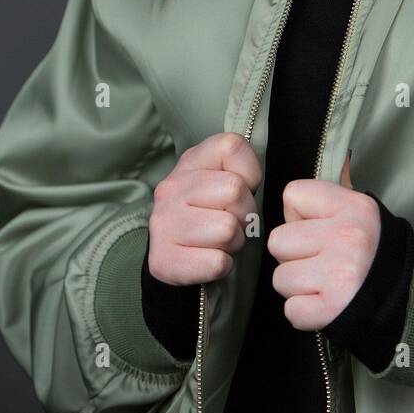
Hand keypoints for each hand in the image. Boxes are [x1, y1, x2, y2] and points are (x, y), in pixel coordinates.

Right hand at [148, 132, 262, 284]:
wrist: (177, 256)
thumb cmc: (213, 212)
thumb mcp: (226, 178)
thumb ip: (243, 168)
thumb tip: (251, 181)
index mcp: (189, 161)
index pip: (231, 147)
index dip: (250, 172)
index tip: (241, 188)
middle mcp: (170, 188)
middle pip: (235, 191)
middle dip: (245, 212)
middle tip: (231, 220)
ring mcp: (162, 224)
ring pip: (228, 230)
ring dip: (234, 242)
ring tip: (219, 240)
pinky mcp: (162, 260)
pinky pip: (217, 263)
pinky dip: (223, 265)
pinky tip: (209, 258)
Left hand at [268, 153, 380, 329]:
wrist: (406, 301)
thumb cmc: (373, 253)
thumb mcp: (362, 213)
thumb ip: (338, 190)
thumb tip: (340, 155)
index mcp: (353, 207)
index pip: (291, 195)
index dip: (298, 216)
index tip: (318, 228)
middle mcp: (347, 237)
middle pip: (278, 241)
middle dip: (294, 255)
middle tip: (321, 261)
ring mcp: (338, 275)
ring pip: (280, 278)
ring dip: (298, 286)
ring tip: (324, 283)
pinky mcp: (330, 310)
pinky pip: (291, 310)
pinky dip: (304, 313)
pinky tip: (325, 303)